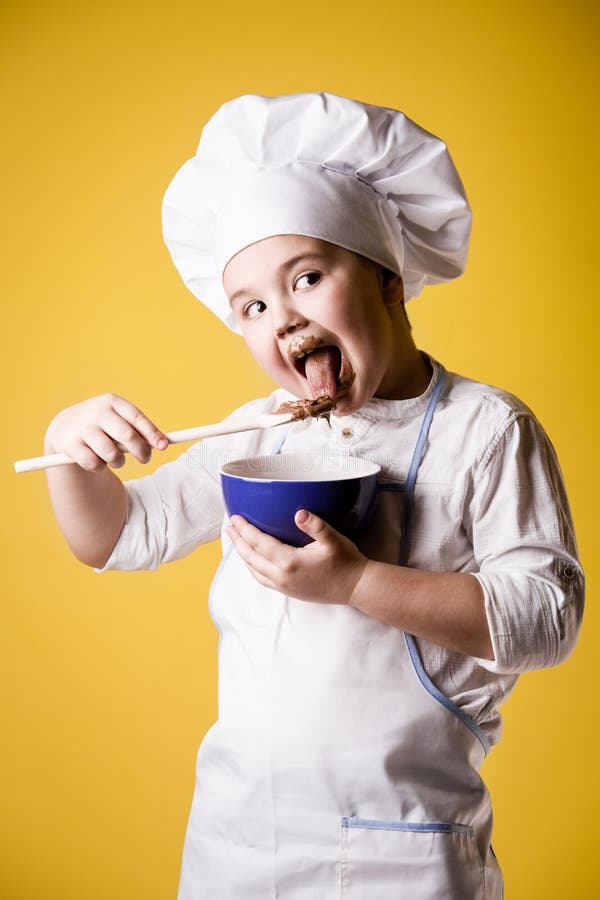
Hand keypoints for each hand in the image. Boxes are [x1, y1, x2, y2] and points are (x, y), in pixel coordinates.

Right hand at [44, 393, 168, 471]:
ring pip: (111, 454)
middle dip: (141, 451)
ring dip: (119, 462)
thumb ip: (138, 430)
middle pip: (127, 436)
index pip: (136, 417)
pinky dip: (99, 467)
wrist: (63, 429)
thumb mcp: (118, 420)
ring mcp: (81, 428)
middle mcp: (96, 412)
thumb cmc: (102, 426)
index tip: (163, 446)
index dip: (151, 432)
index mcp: (111, 401)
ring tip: (116, 460)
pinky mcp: (69, 445)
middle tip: (145, 459)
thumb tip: (162, 443)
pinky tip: (97, 461)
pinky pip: (94, 464)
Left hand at [226, 510, 368, 604]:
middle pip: (251, 557)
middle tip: (229, 526)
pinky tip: (252, 560)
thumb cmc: (347, 562)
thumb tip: (299, 513)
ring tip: (236, 540)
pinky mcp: (288, 591)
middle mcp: (282, 576)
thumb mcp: (333, 539)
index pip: (259, 543)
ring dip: (243, 554)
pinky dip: (252, 567)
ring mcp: (284, 586)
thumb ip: (316, 525)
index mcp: (290, 562)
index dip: (245, 530)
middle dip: (238, 540)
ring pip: (254, 569)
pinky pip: (262, 579)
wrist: (356, 588)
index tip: (235, 518)